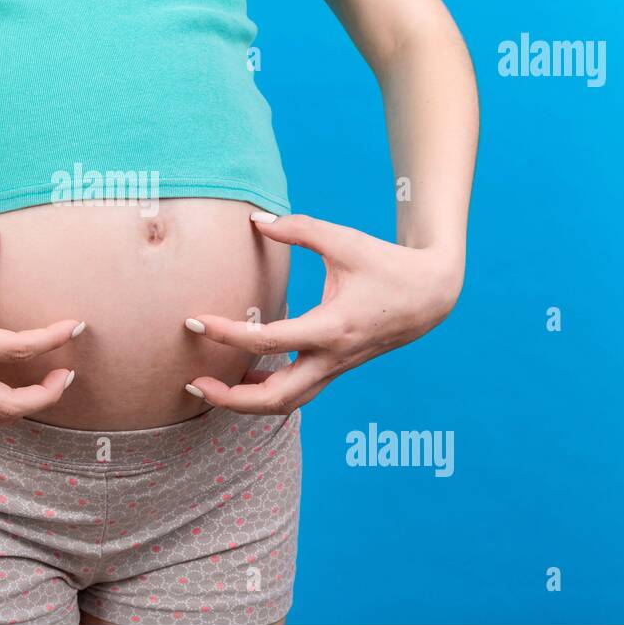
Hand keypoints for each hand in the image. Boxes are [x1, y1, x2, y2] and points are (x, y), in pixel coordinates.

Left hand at [183, 212, 462, 414]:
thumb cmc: (386, 264)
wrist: (430, 295)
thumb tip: (256, 220)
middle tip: (192, 382)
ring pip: (286, 404)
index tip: (195, 322)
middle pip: (275, 398)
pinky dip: (265, 392)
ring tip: (208, 387)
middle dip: (231, 398)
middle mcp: (332, 357)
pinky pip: (296, 393)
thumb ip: (298, 228)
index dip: (226, 334)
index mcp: (333, 326)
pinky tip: (240, 377)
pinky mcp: (335, 369)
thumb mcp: (344, 241)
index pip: (268, 341)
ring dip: (245, 403)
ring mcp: (335, 369)